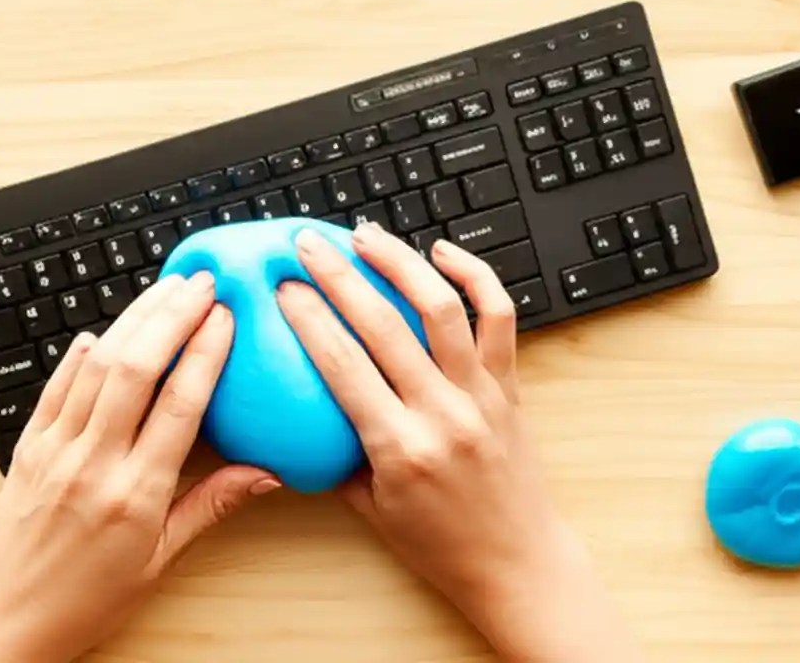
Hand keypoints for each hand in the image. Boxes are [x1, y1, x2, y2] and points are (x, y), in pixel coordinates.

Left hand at [0, 272, 279, 662]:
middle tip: (201, 283)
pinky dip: (80, 353)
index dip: (206, 352)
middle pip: (136, 369)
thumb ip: (211, 506)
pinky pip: (55, 386)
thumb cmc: (89, 598)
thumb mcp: (161, 560)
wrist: (8, 617)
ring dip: (133, 320)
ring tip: (164, 290)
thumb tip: (266, 474)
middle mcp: (93, 463)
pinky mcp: (26, 446)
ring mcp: (55, 450)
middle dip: (172, 316)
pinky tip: (105, 331)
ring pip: (96, 366)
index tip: (226, 317)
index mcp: (136, 494)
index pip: (179, 405)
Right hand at [278, 223, 643, 662]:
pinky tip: (444, 253)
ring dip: (401, 262)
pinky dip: (475, 276)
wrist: (516, 564)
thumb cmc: (440, 545)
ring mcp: (481, 396)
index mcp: (400, 448)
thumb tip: (296, 409)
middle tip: (309, 243)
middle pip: (384, 325)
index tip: (283, 287)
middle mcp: (443, 414)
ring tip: (368, 235)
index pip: (343, 365)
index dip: (308, 318)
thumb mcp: (368, 508)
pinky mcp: (510, 386)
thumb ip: (331, 455)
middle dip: (339, 275)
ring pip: (442, 307)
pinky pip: (499, 317)